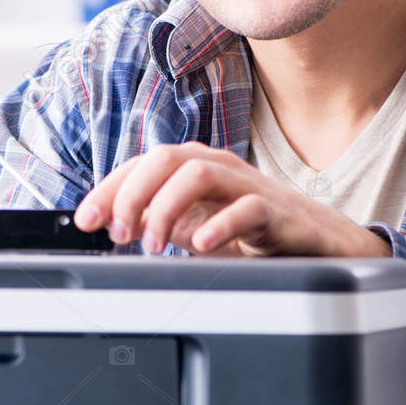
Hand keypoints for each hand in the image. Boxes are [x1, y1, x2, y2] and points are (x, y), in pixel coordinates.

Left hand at [73, 141, 392, 257]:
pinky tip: (200, 245)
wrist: (320, 244)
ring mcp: (248, 186)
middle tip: (119, 234)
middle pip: (164, 159)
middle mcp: (217, 168)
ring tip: (152, 245)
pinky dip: (220, 225)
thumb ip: (160, 222)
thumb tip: (116, 224)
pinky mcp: (278, 211)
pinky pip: (248, 209)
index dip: (108, 189)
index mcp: (193, 167)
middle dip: (131, 194)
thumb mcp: (196, 226)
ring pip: (198, 173)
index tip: (85, 221)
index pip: (141, 165)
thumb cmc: (255, 230)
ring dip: (166, 208)